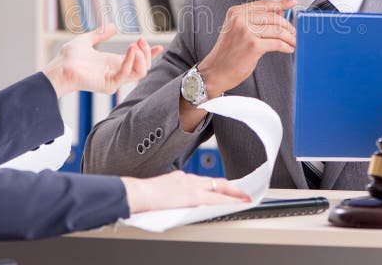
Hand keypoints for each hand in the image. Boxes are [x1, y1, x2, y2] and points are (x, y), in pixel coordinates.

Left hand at [42, 23, 163, 97]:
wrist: (58, 68)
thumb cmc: (68, 58)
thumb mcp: (87, 40)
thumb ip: (100, 34)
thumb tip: (113, 26)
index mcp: (114, 64)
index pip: (138, 62)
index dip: (150, 55)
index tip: (159, 46)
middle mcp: (116, 73)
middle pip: (143, 67)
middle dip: (147, 53)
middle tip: (141, 39)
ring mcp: (114, 80)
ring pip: (140, 73)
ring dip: (142, 57)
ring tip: (137, 44)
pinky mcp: (109, 85)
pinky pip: (126, 74)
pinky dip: (131, 61)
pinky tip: (131, 49)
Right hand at [121, 171, 249, 213]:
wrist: (137, 194)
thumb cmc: (143, 195)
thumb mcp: (160, 190)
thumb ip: (172, 192)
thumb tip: (177, 200)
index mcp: (179, 178)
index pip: (203, 181)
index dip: (216, 185)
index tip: (225, 187)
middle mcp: (188, 179)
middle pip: (215, 182)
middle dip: (230, 187)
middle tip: (242, 191)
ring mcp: (192, 187)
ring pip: (218, 188)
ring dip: (232, 193)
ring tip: (244, 197)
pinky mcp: (193, 196)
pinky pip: (216, 198)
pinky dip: (228, 200)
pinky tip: (237, 203)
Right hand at [198, 0, 296, 96]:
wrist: (216, 71)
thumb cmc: (228, 53)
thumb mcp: (237, 30)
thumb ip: (255, 20)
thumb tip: (279, 12)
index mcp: (235, 12)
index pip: (263, 5)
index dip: (280, 3)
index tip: (292, 2)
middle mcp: (240, 19)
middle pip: (273, 17)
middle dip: (287, 25)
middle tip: (293, 32)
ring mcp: (246, 32)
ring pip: (277, 30)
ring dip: (289, 37)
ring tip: (293, 42)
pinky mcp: (253, 46)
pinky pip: (277, 43)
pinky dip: (286, 46)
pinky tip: (288, 49)